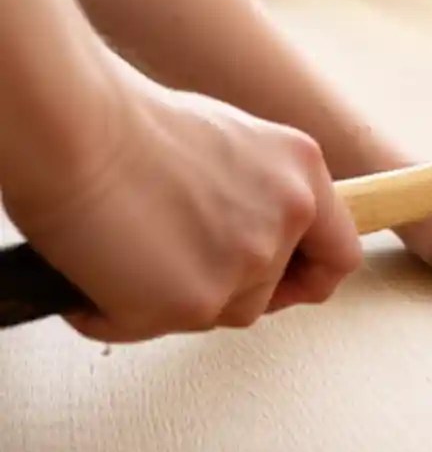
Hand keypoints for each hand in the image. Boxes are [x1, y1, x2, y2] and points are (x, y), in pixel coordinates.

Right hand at [2, 67, 362, 341]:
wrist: (71, 124)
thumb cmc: (128, 122)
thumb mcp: (230, 143)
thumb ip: (259, 194)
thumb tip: (248, 239)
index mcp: (304, 173)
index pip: (339, 256)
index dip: (307, 280)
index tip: (280, 285)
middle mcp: (288, 219)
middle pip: (264, 295)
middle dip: (218, 289)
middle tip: (162, 252)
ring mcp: (246, 264)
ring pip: (214, 316)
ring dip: (168, 300)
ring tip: (123, 247)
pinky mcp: (194, 302)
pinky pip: (152, 329)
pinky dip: (114, 312)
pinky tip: (92, 268)